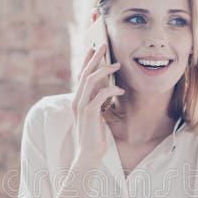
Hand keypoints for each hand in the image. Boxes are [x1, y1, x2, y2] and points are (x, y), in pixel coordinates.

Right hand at [70, 44, 123, 166]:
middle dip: (95, 57)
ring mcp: (82, 106)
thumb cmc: (94, 135)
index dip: (87, 60)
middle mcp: (77, 100)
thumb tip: (107, 89)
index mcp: (77, 99)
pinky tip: (121, 91)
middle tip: (104, 44)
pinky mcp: (89, 113)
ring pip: (91, 80)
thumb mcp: (95, 115)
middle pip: (85, 73)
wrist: (88, 153)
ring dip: (104, 70)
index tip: (93, 47)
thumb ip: (97, 102)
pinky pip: (101, 95)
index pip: (81, 75)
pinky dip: (112, 90)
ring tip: (117, 64)